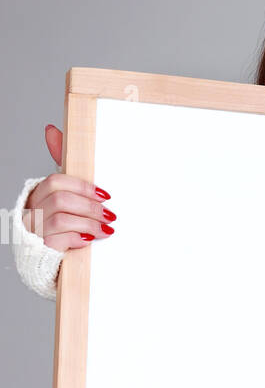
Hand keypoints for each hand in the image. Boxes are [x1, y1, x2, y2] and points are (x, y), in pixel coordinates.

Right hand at [22, 124, 115, 249]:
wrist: (51, 258)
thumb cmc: (60, 223)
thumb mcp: (64, 194)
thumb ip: (62, 165)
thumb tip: (52, 130)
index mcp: (37, 194)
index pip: (56, 182)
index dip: (82, 187)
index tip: (105, 195)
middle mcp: (32, 211)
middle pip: (60, 199)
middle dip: (90, 206)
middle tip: (109, 214)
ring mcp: (35, 231)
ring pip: (61, 218)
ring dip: (89, 223)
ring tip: (106, 230)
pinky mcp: (42, 249)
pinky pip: (58, 239)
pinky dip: (78, 237)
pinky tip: (89, 240)